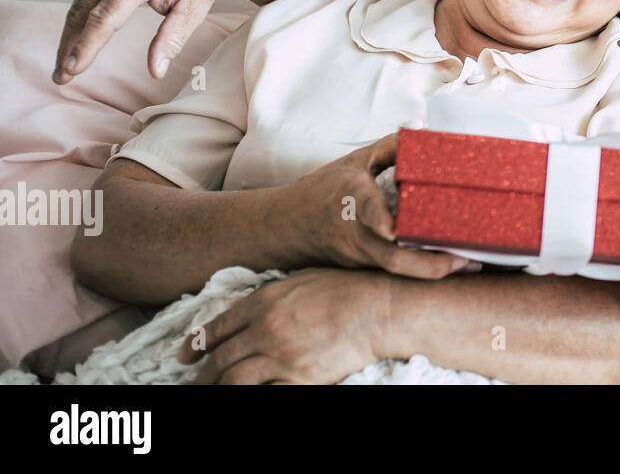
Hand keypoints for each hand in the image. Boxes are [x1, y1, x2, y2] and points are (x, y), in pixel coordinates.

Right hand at [53, 0, 239, 83]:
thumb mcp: (196, 6)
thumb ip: (173, 38)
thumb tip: (156, 70)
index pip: (105, 17)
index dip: (87, 45)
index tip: (72, 69)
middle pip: (83, 11)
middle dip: (69, 46)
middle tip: (60, 77)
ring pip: (80, 2)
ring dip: (70, 34)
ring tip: (65, 64)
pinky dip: (80, 18)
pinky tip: (77, 38)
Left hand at [180, 268, 394, 383]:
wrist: (379, 309)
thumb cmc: (348, 288)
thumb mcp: (304, 279)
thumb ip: (273, 295)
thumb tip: (253, 309)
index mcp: (265, 302)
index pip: (218, 327)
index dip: (196, 344)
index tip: (185, 356)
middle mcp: (266, 329)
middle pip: (221, 359)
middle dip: (202, 374)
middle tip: (193, 382)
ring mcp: (281, 356)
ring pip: (234, 381)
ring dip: (218, 389)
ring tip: (212, 393)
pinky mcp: (300, 379)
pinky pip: (264, 395)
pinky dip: (250, 397)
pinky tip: (247, 396)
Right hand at [279, 133, 475, 280]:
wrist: (282, 228)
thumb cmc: (321, 191)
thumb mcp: (352, 162)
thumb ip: (388, 148)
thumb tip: (423, 133)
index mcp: (351, 199)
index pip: (365, 209)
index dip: (379, 220)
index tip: (393, 228)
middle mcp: (356, 234)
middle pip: (391, 258)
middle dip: (430, 264)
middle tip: (467, 258)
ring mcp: (359, 256)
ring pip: (396, 271)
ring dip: (432, 271)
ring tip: (471, 262)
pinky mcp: (362, 268)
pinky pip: (394, 273)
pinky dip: (421, 271)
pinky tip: (453, 266)